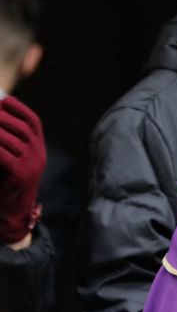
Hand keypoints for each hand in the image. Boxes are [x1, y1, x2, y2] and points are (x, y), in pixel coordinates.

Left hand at [0, 96, 46, 244]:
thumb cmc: (4, 182)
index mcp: (38, 148)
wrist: (11, 211)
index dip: (20, 109)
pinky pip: (3, 154)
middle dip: (2, 117)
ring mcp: (32, 164)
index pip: (33, 122)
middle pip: (21, 127)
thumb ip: (4, 140)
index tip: (6, 100)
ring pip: (10, 138)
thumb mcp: (8, 158)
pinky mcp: (21, 174)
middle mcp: (38, 155)